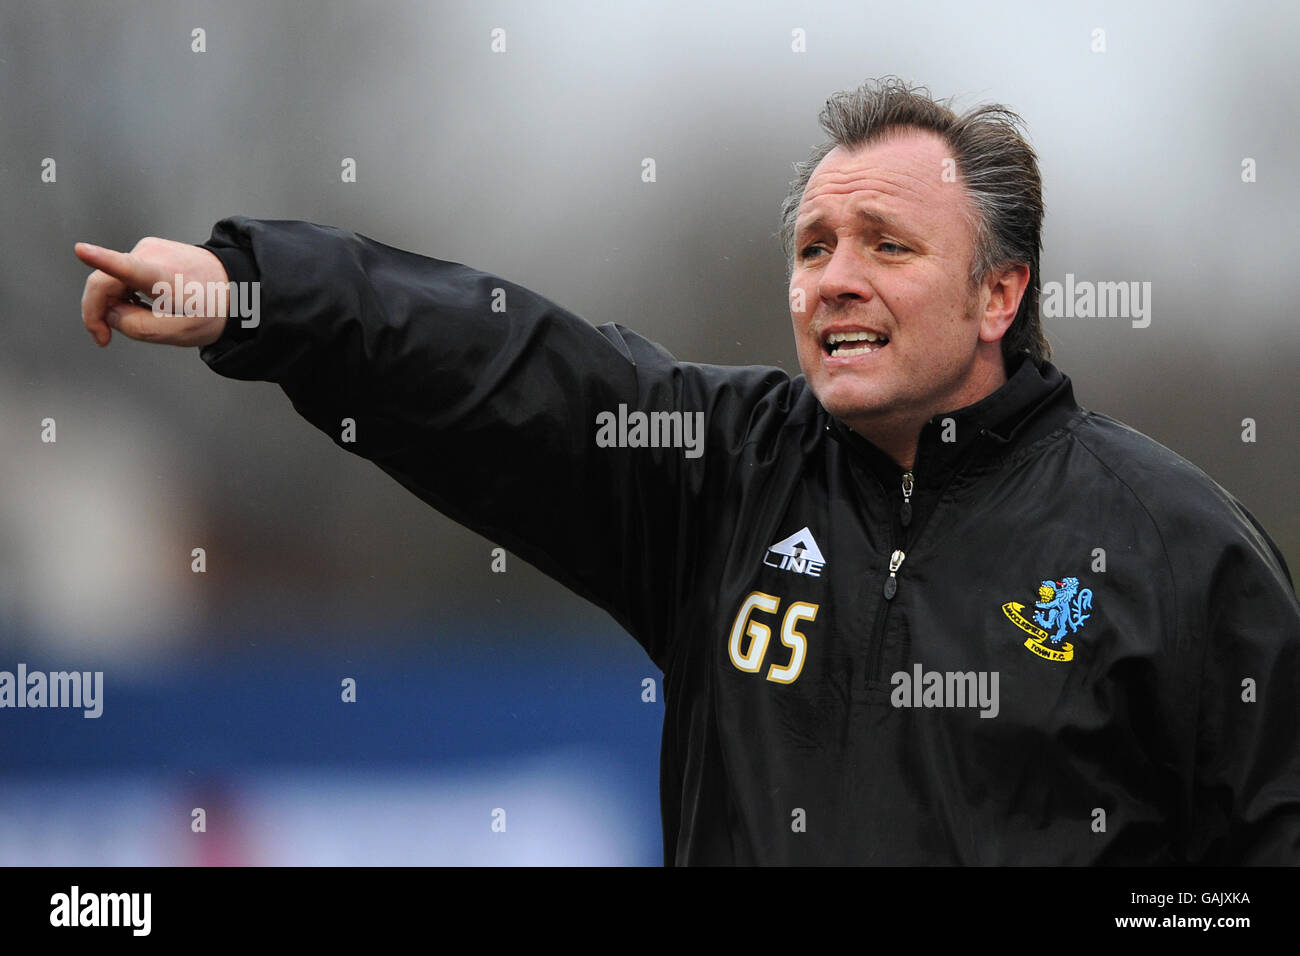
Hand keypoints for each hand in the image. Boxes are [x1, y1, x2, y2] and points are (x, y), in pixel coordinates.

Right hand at [76, 237, 230, 347]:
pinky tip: (146, 305)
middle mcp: (151, 254)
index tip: (81, 250)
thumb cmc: (212, 310)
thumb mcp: (177, 332)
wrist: (236, 286)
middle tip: (105, 339)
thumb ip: (137, 327)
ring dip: (116, 304)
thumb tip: (108, 313)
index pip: (126, 267)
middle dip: (99, 312)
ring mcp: (149, 248)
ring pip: (113, 280)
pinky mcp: (151, 249)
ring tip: (145, 319)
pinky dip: (127, 293)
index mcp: (160, 275)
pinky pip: (125, 274)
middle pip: (105, 282)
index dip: (100, 259)